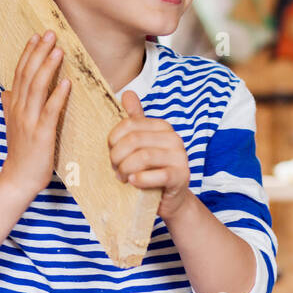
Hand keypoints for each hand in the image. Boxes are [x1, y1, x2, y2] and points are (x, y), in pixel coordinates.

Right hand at [0, 31, 71, 201]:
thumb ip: (9, 106)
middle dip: (39, 52)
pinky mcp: (41, 134)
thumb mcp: (12, 125)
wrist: (17, 179)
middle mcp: (19, 109)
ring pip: (37, 88)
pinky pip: (50, 111)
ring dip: (48, 67)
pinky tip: (67, 83)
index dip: (28, 53)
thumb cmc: (20, 152)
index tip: (37, 36)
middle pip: (28, 74)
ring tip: (58, 50)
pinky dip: (57, 95)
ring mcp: (29, 121)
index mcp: (14, 105)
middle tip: (50, 34)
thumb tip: (6, 91)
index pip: (20, 73)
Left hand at [108, 90, 190, 218]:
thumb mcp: (140, 145)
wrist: (168, 199)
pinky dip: (140, 180)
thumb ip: (134, 120)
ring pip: (143, 157)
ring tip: (122, 177)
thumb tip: (128, 93)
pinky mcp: (182, 176)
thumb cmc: (150, 170)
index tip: (110, 152)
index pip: (129, 124)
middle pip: (134, 140)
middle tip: (115, 168)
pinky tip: (134, 182)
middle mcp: (173, 138)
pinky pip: (158, 175)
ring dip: (126, 169)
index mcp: (161, 127)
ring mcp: (180, 157)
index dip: (113, 139)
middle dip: (117, 156)